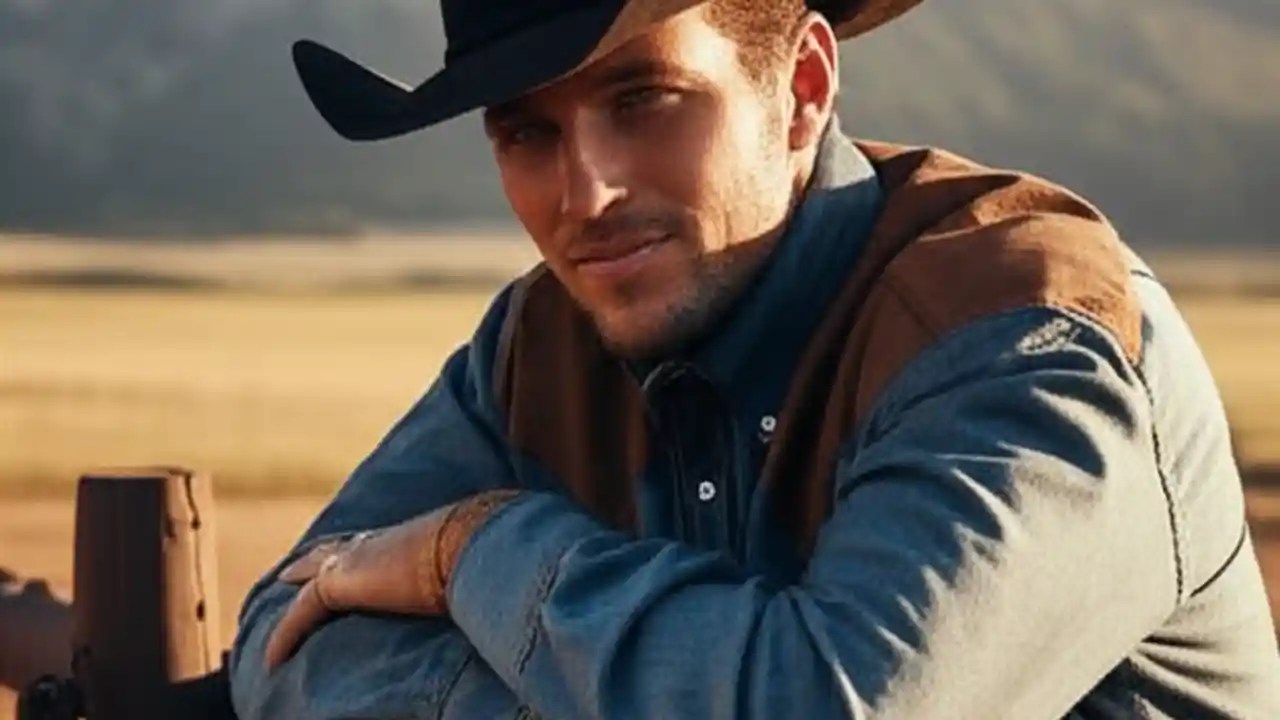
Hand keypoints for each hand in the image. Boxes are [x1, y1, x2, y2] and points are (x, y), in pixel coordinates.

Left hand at [264, 489, 519, 669]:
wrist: (476, 542)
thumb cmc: (492, 557)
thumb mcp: (492, 567)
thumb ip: (496, 575)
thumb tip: (535, 585)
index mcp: (414, 535)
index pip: (378, 542)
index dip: (360, 547)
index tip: (350, 550)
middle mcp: (382, 542)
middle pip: (337, 549)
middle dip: (316, 558)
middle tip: (294, 569)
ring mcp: (359, 559)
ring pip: (312, 575)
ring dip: (294, 586)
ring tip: (276, 599)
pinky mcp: (343, 583)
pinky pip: (303, 613)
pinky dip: (286, 635)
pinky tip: (271, 660)